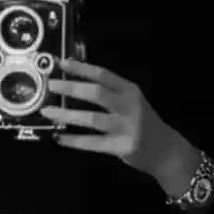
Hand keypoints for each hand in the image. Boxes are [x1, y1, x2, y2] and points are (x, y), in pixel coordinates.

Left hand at [42, 58, 198, 189]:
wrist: (167, 151)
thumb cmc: (142, 123)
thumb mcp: (131, 102)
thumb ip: (109, 93)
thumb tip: (74, 83)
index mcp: (130, 90)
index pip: (103, 74)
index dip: (81, 68)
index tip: (61, 63)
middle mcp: (129, 106)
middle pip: (97, 93)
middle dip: (71, 88)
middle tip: (50, 85)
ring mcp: (127, 127)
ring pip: (92, 119)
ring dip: (67, 114)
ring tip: (47, 112)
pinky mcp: (122, 146)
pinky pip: (93, 143)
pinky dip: (74, 140)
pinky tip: (59, 137)